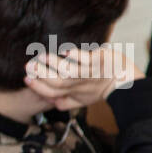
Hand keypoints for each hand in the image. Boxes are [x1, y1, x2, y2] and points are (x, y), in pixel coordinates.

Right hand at [25, 46, 142, 110]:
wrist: (125, 81)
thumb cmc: (100, 89)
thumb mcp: (82, 100)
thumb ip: (65, 102)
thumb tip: (48, 100)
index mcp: (74, 93)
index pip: (51, 93)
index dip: (38, 87)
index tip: (26, 78)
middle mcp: (80, 84)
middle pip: (57, 83)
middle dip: (41, 74)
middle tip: (29, 65)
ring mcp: (89, 72)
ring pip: (69, 71)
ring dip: (53, 63)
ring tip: (41, 56)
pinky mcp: (99, 61)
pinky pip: (86, 59)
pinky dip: (75, 55)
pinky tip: (65, 51)